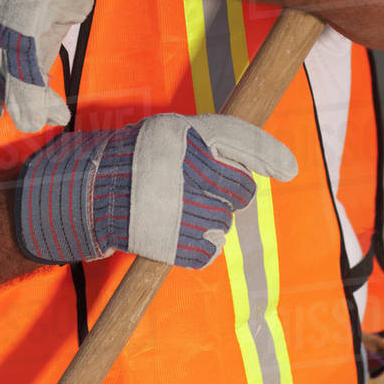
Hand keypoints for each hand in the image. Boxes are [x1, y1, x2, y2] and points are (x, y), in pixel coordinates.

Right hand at [15, 113, 297, 267]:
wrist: (95, 195)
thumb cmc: (142, 158)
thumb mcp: (177, 131)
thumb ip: (224, 139)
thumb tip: (286, 165)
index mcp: (190, 137)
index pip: (243, 142)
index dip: (269, 156)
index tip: (288, 169)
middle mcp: (190, 172)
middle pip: (243, 190)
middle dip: (229, 190)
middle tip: (201, 187)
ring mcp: (185, 211)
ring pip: (227, 222)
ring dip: (212, 218)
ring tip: (181, 207)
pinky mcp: (178, 245)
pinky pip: (211, 251)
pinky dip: (200, 245)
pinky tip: (178, 229)